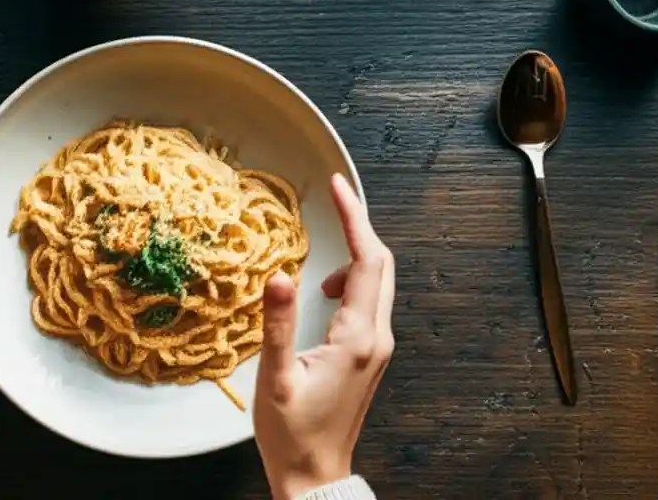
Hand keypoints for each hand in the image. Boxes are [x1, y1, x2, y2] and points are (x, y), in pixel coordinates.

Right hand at [253, 173, 394, 499]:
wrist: (314, 474)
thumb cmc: (291, 433)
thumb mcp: (275, 376)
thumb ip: (277, 323)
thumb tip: (279, 275)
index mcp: (358, 338)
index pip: (368, 261)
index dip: (354, 218)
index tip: (338, 187)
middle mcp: (377, 338)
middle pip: (383, 265)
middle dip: (359, 227)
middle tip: (335, 197)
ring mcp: (377, 348)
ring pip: (379, 284)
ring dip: (356, 256)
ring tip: (324, 252)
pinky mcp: (369, 356)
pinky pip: (370, 303)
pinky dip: (353, 282)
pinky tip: (325, 292)